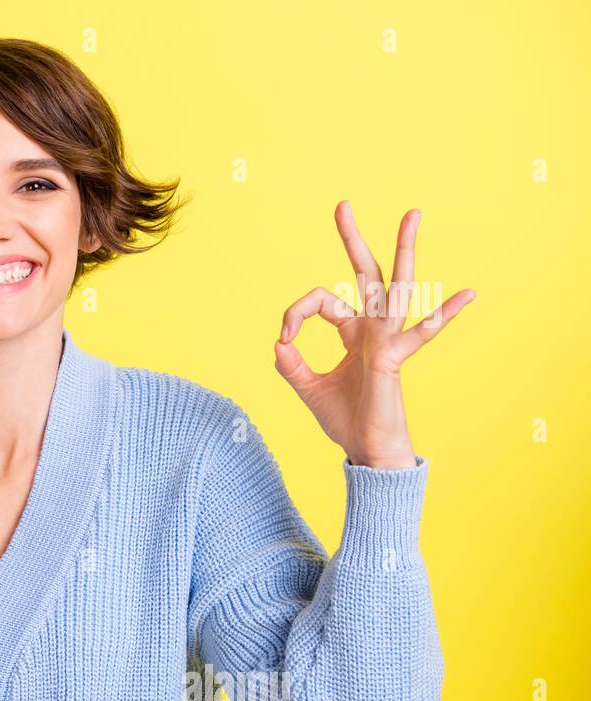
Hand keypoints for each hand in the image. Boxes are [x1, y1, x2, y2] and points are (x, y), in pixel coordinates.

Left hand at [273, 200, 475, 468]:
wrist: (366, 449)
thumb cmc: (345, 420)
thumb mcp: (308, 388)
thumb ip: (291, 365)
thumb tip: (279, 342)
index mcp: (352, 332)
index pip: (321, 303)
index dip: (295, 314)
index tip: (284, 337)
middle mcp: (372, 328)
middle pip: (365, 274)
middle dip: (353, 239)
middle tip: (342, 205)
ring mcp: (387, 339)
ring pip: (396, 286)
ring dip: (404, 250)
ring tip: (411, 214)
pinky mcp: (395, 358)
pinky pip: (421, 333)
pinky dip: (444, 315)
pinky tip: (468, 294)